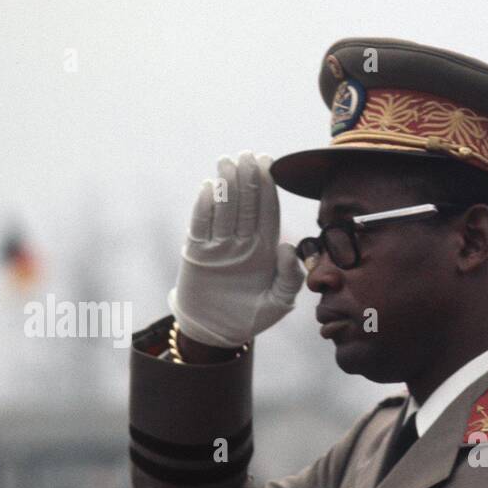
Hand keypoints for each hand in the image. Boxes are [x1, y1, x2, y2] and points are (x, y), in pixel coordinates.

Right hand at [168, 151, 305, 348]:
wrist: (220, 332)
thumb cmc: (253, 316)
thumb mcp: (280, 301)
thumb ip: (290, 277)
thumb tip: (288, 247)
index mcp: (265, 248)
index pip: (268, 211)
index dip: (268, 187)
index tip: (269, 163)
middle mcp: (242, 241)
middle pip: (246, 204)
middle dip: (247, 178)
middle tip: (246, 155)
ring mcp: (219, 245)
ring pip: (224, 209)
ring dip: (226, 185)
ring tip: (227, 163)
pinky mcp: (198, 252)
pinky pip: (201, 226)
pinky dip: (204, 208)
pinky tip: (208, 188)